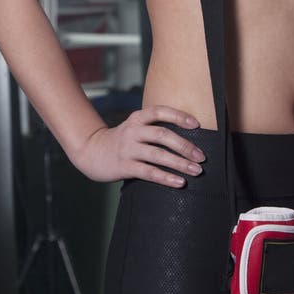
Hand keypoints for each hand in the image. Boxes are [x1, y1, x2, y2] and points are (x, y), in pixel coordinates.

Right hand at [72, 105, 205, 185]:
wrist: (91, 152)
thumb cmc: (122, 141)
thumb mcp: (135, 127)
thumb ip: (154, 128)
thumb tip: (187, 138)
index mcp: (137, 118)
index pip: (160, 111)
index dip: (179, 116)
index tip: (197, 125)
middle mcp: (133, 131)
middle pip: (163, 135)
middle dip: (185, 146)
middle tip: (202, 156)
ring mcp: (128, 149)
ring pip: (158, 155)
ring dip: (180, 163)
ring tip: (197, 171)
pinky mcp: (125, 166)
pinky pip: (149, 172)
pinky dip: (166, 178)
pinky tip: (180, 182)